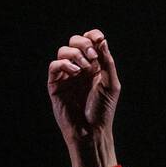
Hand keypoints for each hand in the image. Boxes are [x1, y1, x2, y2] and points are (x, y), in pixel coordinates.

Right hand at [47, 28, 119, 166]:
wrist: (92, 130)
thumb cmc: (103, 110)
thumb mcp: (111, 84)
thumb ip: (108, 62)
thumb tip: (101, 40)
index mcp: (95, 65)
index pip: (90, 41)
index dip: (93, 36)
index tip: (97, 40)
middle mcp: (80, 67)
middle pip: (75, 41)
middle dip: (84, 45)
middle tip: (93, 59)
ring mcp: (67, 75)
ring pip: (63, 50)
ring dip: (75, 55)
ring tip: (84, 70)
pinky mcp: (55, 84)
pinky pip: (54, 65)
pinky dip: (64, 64)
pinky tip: (75, 73)